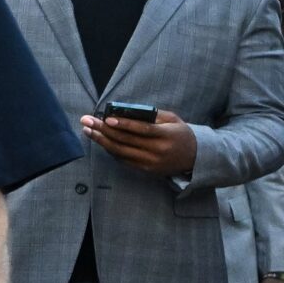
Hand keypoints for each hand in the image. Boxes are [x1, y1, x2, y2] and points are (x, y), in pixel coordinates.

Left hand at [80, 109, 197, 176]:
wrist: (196, 158)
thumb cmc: (182, 134)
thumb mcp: (173, 120)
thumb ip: (152, 116)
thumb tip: (126, 112)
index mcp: (167, 136)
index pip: (142, 130)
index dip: (123, 125)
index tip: (106, 119)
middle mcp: (158, 151)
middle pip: (126, 141)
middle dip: (103, 130)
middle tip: (87, 121)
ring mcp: (152, 162)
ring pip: (121, 152)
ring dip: (102, 141)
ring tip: (88, 131)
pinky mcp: (147, 170)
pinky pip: (124, 160)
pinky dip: (111, 150)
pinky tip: (101, 141)